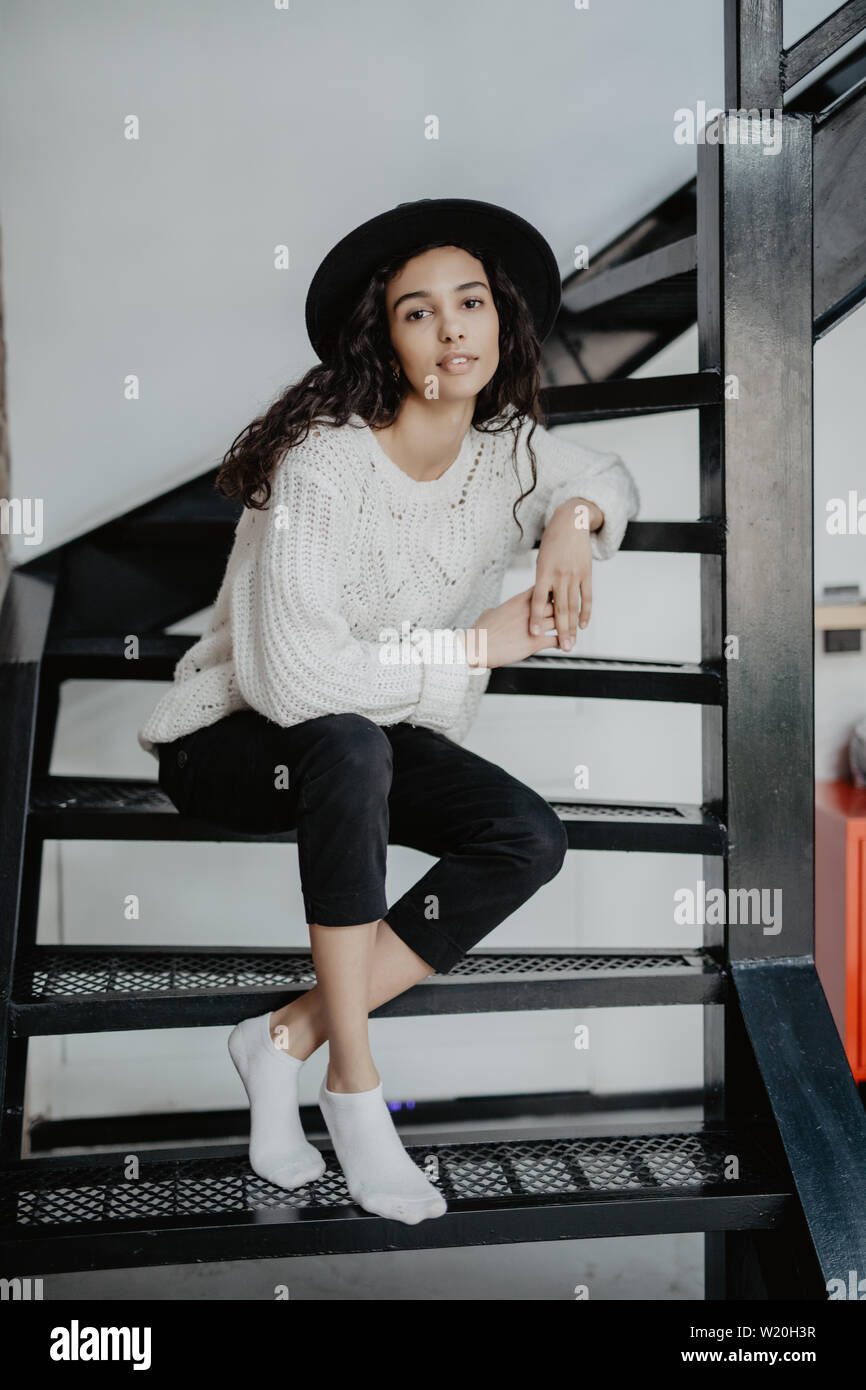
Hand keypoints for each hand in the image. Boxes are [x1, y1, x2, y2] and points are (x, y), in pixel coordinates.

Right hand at [467, 587, 561, 669]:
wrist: (477, 647)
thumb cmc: (480, 632)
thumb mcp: (488, 614)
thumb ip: (497, 610)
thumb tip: (495, 611)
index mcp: (518, 602)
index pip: (542, 590)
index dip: (550, 592)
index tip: (555, 594)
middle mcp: (529, 611)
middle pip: (556, 603)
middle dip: (562, 608)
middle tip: (569, 612)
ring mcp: (534, 627)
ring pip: (559, 621)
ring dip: (566, 626)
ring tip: (570, 629)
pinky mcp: (534, 643)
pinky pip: (556, 640)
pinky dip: (562, 642)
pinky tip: (564, 644)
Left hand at [530, 499, 596, 650]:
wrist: (571, 522)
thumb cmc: (552, 542)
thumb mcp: (541, 560)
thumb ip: (541, 582)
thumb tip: (539, 605)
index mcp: (544, 572)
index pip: (538, 599)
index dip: (536, 617)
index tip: (534, 634)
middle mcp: (560, 575)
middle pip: (560, 608)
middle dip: (561, 631)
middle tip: (562, 649)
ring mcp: (575, 575)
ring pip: (574, 606)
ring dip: (573, 627)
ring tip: (571, 643)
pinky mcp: (587, 573)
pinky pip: (587, 597)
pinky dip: (586, 612)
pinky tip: (583, 625)